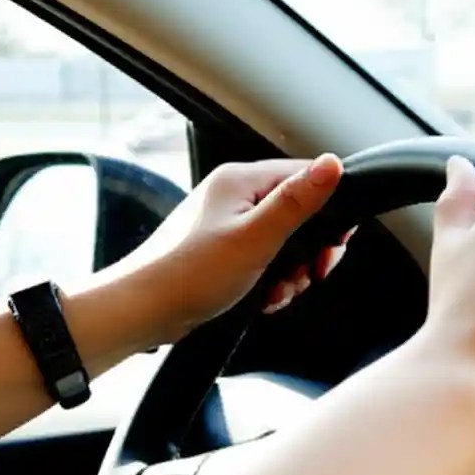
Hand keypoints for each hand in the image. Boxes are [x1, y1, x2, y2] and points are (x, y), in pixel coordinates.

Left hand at [94, 155, 349, 347]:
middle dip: (309, 250)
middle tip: (310, 274)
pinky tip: (264, 298)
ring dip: (291, 272)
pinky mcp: (222, 251)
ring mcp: (227, 223)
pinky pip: (264, 259)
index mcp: (241, 180)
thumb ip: (297, 201)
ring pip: (284, 242)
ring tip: (277, 291)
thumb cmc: (189, 274)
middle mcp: (234, 196)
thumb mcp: (256, 238)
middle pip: (298, 212)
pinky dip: (271, 281)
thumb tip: (332, 163)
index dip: (328, 211)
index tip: (334, 244)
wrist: (141, 311)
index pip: (305, 176)